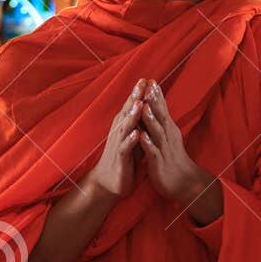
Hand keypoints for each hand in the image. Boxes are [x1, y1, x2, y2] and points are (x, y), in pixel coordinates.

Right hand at [82, 78, 146, 199]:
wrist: (109, 182)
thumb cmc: (124, 158)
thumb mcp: (134, 137)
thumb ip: (140, 123)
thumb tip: (151, 107)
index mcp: (125, 126)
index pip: (132, 106)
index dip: (139, 93)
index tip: (149, 79)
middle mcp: (120, 132)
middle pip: (128, 111)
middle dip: (135, 97)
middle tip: (142, 82)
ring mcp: (119, 144)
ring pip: (126, 127)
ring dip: (132, 115)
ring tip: (138, 103)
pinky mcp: (120, 158)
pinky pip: (125, 148)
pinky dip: (130, 140)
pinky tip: (136, 134)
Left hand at [138, 81, 210, 206]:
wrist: (184, 184)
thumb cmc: (173, 160)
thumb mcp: (169, 138)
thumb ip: (162, 124)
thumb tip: (157, 108)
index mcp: (168, 130)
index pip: (162, 109)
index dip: (156, 95)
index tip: (150, 80)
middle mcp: (168, 137)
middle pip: (161, 116)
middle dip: (154, 101)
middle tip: (149, 85)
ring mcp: (164, 149)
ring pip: (157, 132)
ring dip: (151, 119)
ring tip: (145, 106)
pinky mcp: (159, 163)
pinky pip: (153, 152)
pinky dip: (148, 143)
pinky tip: (143, 136)